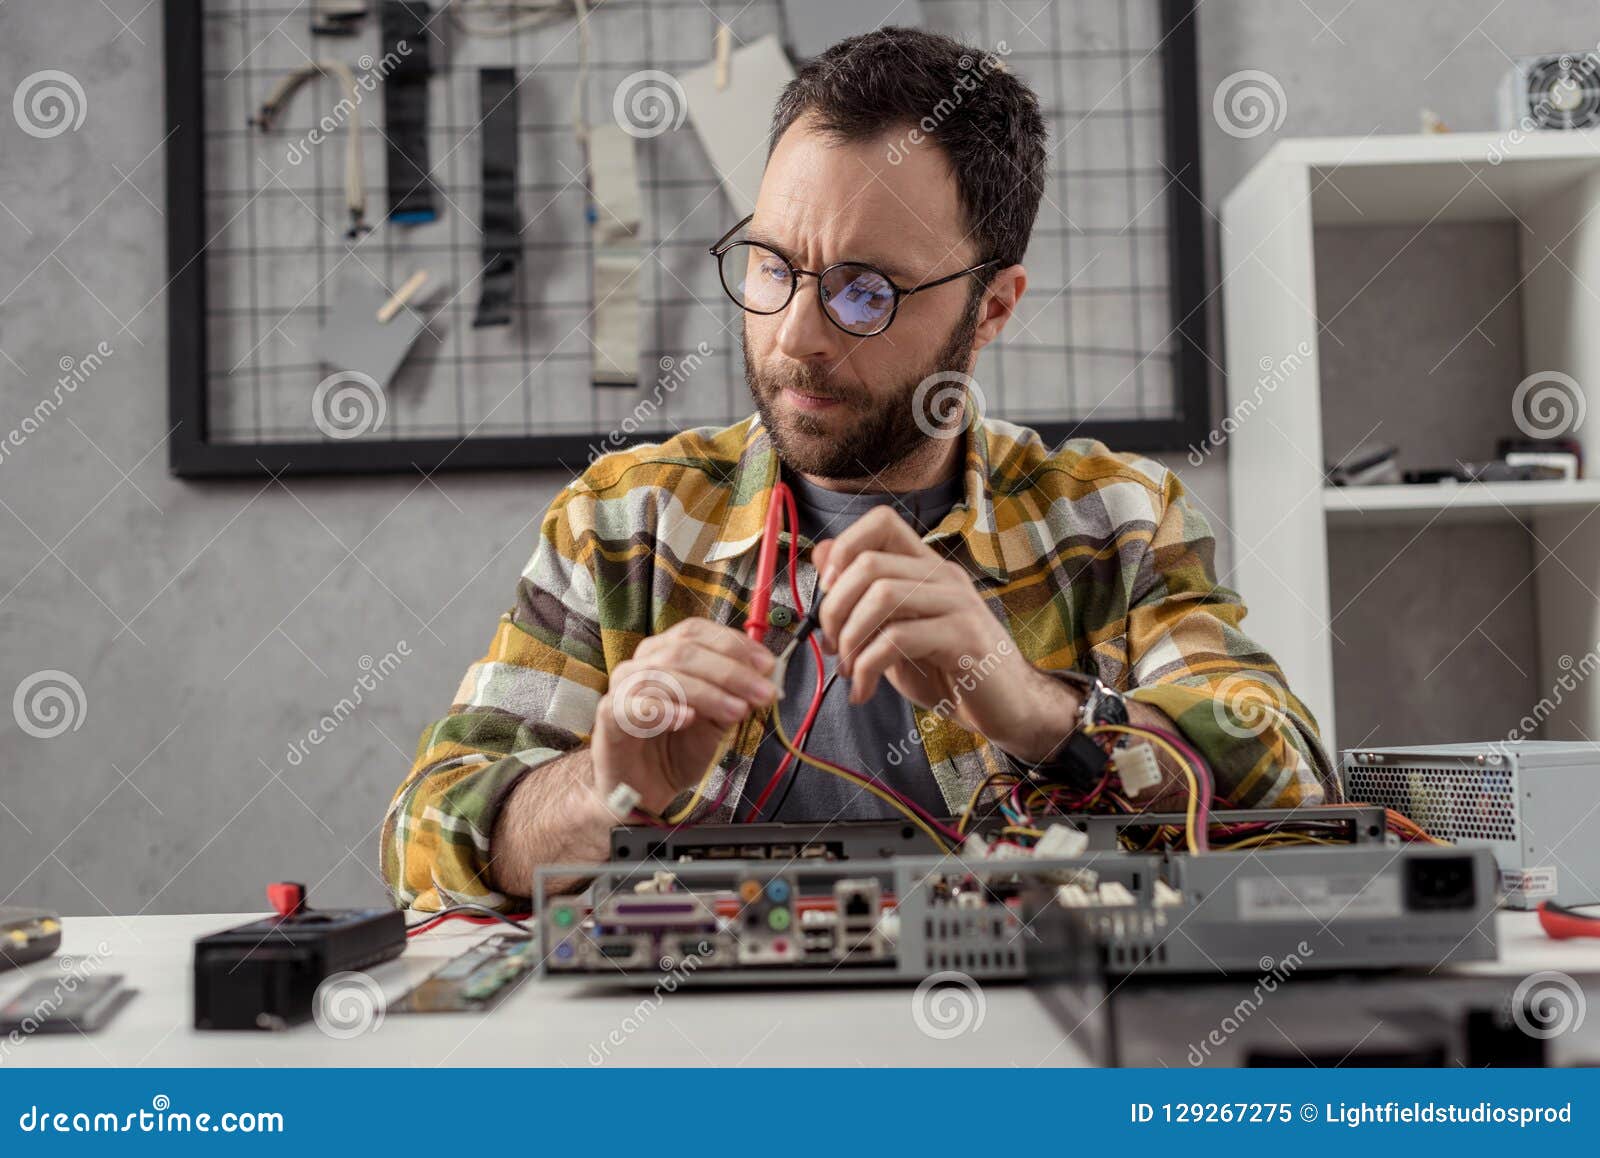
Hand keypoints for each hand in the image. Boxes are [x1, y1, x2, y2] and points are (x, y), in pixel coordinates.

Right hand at [591, 618, 775, 812]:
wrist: (645, 790)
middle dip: (731, 671)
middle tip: (763, 693)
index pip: (697, 632)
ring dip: (707, 692)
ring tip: (737, 711)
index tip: (768, 665)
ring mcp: (623, 687)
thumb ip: (736, 696)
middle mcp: (641, 663)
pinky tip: (689, 719)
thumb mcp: (717, 721)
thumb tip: (768, 675)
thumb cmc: (677, 750)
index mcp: (665, 653)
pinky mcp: (610, 715)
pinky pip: (636, 706)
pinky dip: (666, 710)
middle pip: (685, 650)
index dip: (734, 644)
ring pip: (665, 675)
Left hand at [814, 506, 1078, 761]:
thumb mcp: (897, 631)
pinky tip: (864, 690)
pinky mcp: (964, 638)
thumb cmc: (950, 670)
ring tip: (850, 670)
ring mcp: (957, 604)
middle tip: (832, 646)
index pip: (882, 521)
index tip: (829, 593)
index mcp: (927, 568)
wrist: (1009, 707)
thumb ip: (864, 596)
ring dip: (850, 639)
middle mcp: (943, 577)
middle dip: (834, 608)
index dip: (843, 548)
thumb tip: (821, 553)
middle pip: (869, 562)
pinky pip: (898, 638)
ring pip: (882, 595)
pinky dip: (867, 668)